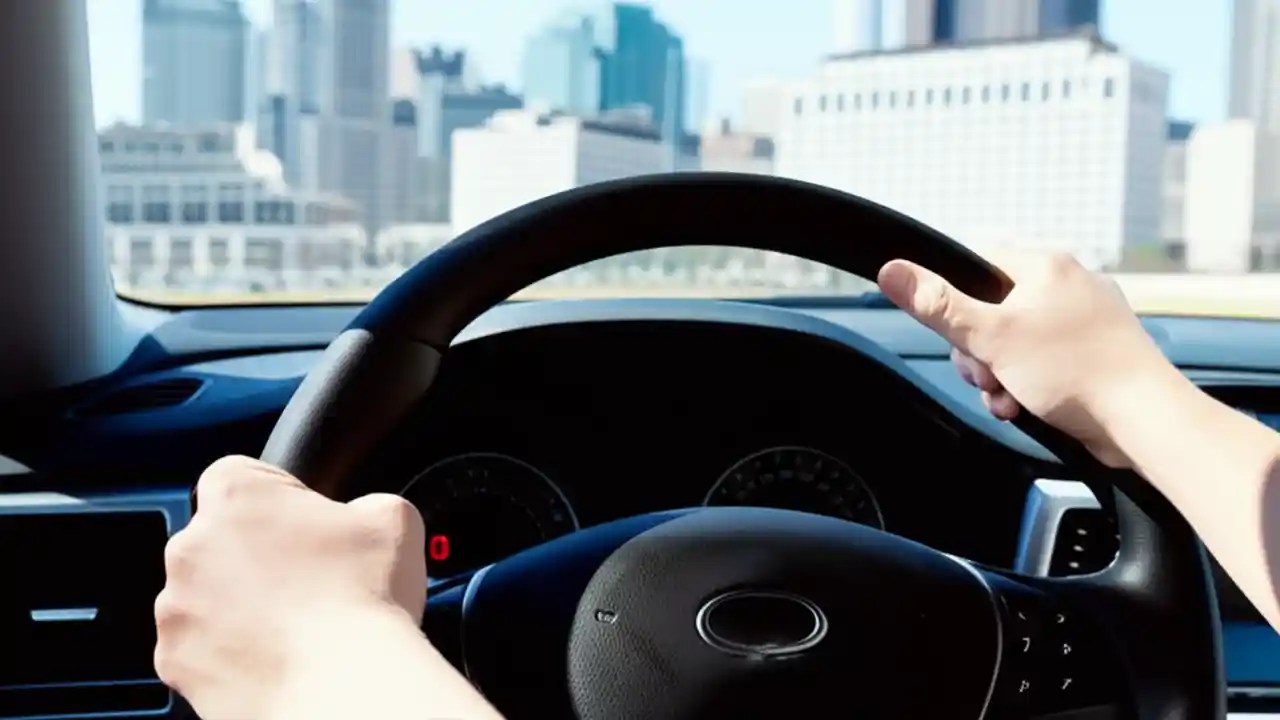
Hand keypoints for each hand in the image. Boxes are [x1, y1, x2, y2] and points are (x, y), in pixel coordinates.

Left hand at [154, 455, 426, 719]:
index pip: (241, 473)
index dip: (278, 496)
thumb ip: (364, 502)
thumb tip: (361, 517)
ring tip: (295, 625)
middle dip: (255, 553)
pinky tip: (277, 657)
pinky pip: (199, 646)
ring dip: (238, 603)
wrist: (344, 689)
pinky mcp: (175, 663)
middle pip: (218, 536)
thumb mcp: (393, 518)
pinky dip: (229, 651)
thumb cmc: (365, 601)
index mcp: (237, 496)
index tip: (305, 522)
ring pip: (204, 593)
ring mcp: (177, 609)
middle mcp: (192, 547)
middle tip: (309, 578)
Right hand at [877, 251, 1181, 466]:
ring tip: (1009, 398)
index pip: (976, 264)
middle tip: (988, 374)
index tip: (956, 332)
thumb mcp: (991, 337)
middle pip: (990, 310)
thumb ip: (938, 305)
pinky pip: (1041, 362)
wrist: (1142, 418)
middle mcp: (1067, 284)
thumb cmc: (1076, 371)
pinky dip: (1026, 385)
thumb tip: (892, 271)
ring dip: (998, 376)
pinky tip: (1026, 406)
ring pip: (1013, 342)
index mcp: (1044, 266)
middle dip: (978, 353)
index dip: (955, 301)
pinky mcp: (1093, 352)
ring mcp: (1083, 319)